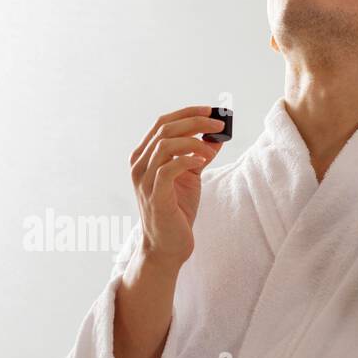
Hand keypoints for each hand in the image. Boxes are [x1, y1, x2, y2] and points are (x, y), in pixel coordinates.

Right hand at [129, 107, 227, 267]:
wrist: (167, 247)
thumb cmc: (176, 211)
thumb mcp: (190, 177)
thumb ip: (199, 155)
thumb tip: (218, 136)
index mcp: (144, 156)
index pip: (163, 123)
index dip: (188, 113)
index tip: (211, 111)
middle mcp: (139, 165)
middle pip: (165, 129)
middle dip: (195, 122)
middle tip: (219, 125)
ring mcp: (144, 181)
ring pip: (165, 145)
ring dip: (193, 141)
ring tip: (211, 149)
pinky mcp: (154, 196)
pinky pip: (168, 168)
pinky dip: (188, 160)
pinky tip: (202, 162)